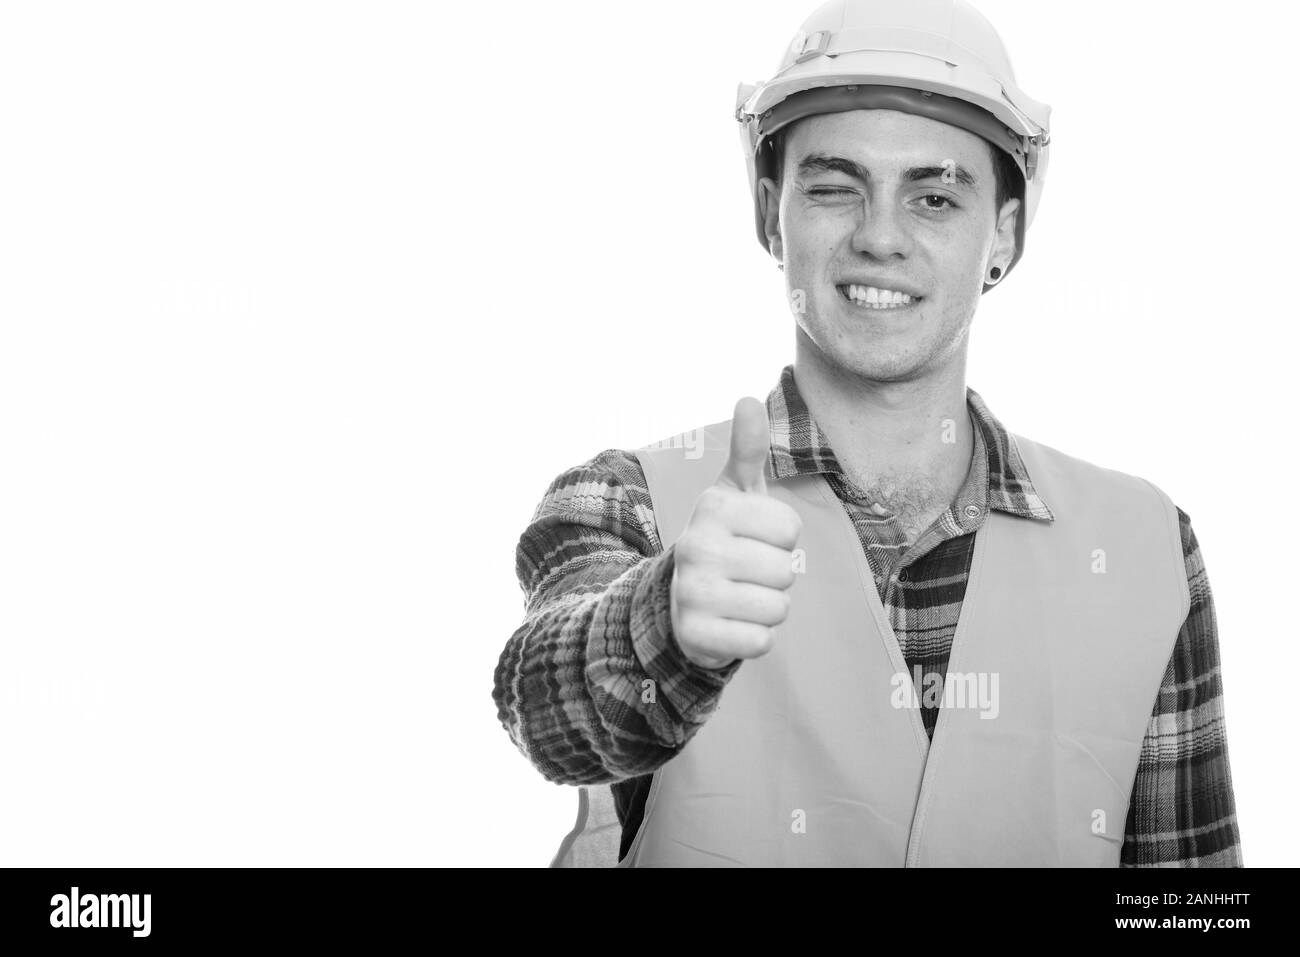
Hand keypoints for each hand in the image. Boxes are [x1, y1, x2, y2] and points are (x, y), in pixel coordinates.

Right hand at [670, 396, 802, 669]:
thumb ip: (748, 449)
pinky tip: (732, 624)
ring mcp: (692, 593)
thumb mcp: (735, 494)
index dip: (782, 540)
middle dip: (776, 577)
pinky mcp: (695, 635)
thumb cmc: (724, 540)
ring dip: (768, 609)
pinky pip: (761, 642)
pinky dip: (755, 638)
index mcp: (712, 508)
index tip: (754, 539)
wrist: (681, 600)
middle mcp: (695, 546)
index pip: (791, 530)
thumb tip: (748, 398)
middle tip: (746, 573)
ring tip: (740, 597)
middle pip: (787, 571)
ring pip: (777, 608)